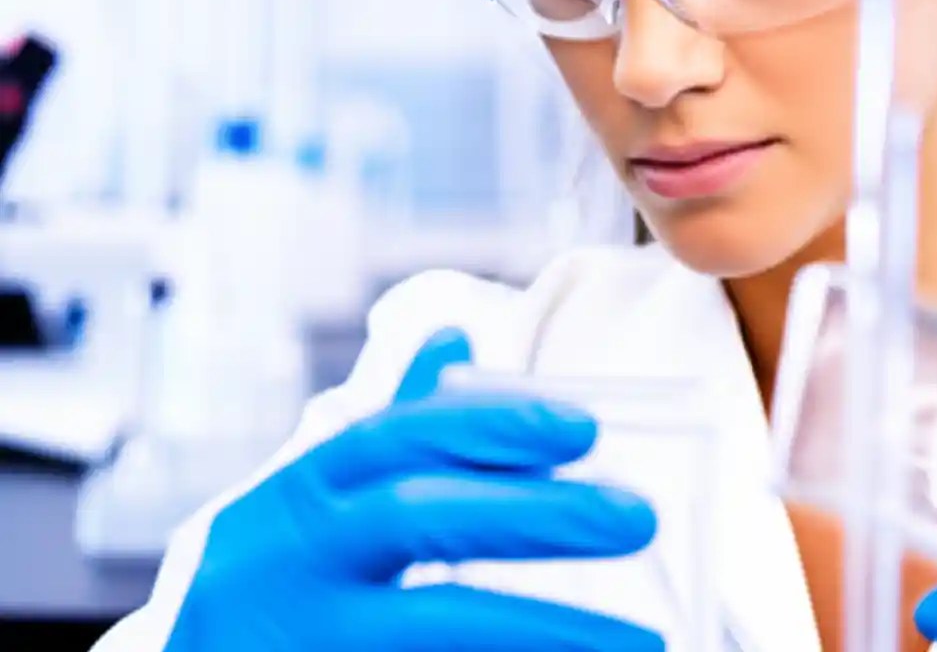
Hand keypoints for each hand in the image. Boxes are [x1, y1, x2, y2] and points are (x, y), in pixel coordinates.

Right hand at [165, 328, 662, 651]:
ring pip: (432, 621)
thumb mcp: (315, 503)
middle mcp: (284, 563)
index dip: (488, 426)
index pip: (392, 439)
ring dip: (544, 628)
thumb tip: (454, 335)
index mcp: (294, 499)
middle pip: (414, 519)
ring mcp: (297, 639)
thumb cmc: (278, 587)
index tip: (582, 426)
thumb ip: (391, 433)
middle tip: (636, 518)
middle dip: (531, 514)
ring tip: (639, 641)